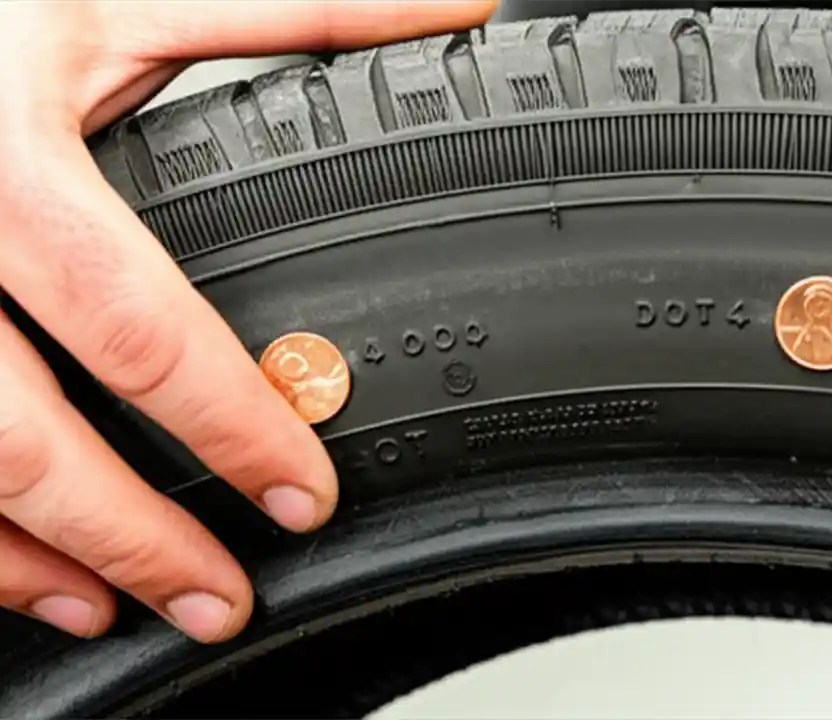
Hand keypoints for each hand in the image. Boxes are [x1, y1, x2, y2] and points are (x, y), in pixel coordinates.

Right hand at [0, 1, 494, 642]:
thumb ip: (284, 14)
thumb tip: (455, 7)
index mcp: (12, 160)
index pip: (134, 325)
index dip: (227, 427)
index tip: (303, 494)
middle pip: (20, 436)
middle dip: (130, 538)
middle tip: (221, 597)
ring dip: (31, 561)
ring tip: (121, 607)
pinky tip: (24, 570)